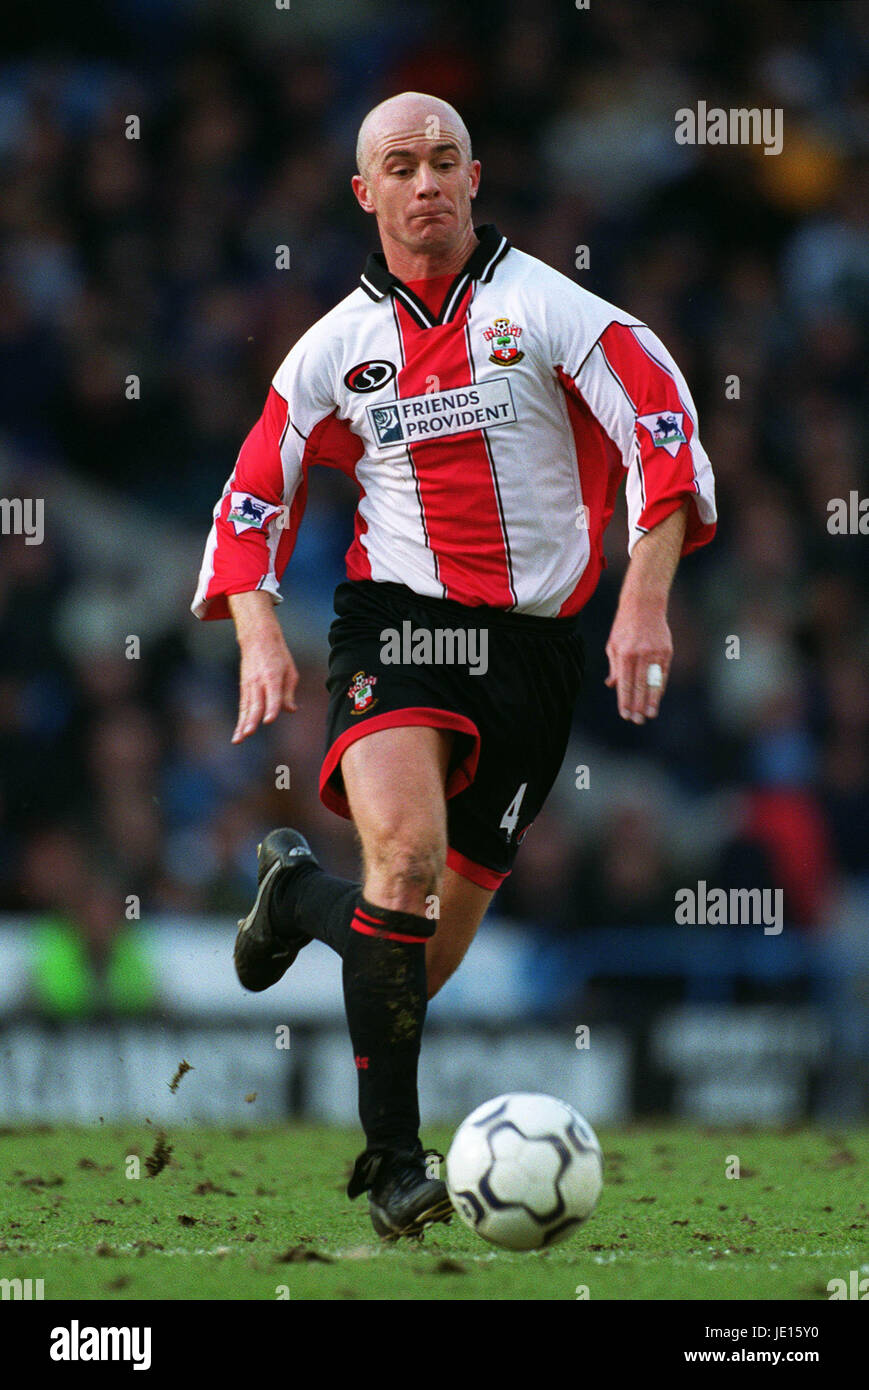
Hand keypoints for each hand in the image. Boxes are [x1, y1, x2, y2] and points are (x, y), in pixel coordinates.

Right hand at [228, 592, 297, 742]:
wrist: (257, 637)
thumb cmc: (278, 655)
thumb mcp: (290, 670)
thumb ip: (289, 692)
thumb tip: (291, 710)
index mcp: (272, 676)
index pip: (272, 695)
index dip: (272, 708)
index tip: (269, 720)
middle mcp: (258, 681)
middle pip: (255, 703)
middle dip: (252, 719)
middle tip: (249, 733)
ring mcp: (249, 684)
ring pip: (246, 707)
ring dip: (242, 724)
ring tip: (239, 739)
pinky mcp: (244, 687)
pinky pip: (243, 706)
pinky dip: (241, 719)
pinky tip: (239, 733)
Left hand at [605, 599, 672, 723]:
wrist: (644, 604)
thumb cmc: (624, 626)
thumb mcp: (613, 644)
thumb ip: (614, 667)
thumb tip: (612, 686)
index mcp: (624, 654)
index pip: (624, 684)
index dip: (625, 701)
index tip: (625, 715)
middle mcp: (640, 655)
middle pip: (639, 686)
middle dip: (638, 705)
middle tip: (638, 720)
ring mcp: (655, 653)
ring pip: (653, 682)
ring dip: (651, 701)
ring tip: (650, 714)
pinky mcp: (666, 651)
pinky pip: (663, 674)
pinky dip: (660, 687)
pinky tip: (657, 698)